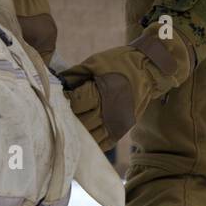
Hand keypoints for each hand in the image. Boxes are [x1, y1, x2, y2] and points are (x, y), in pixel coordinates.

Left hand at [58, 26, 192, 149]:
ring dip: (77, 132)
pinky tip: (82, 138)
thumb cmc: (118, 63)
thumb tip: (57, 84)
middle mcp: (108, 110)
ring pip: (90, 136)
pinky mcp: (122, 127)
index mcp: (101, 92)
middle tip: (58, 114)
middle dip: (67, 118)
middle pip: (81, 122)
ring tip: (68, 126)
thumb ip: (74, 74)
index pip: (75, 103)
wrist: (148, 69)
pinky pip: (103, 142)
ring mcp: (116, 121)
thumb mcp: (94, 62)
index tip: (56, 97)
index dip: (63, 100)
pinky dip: (91, 142)